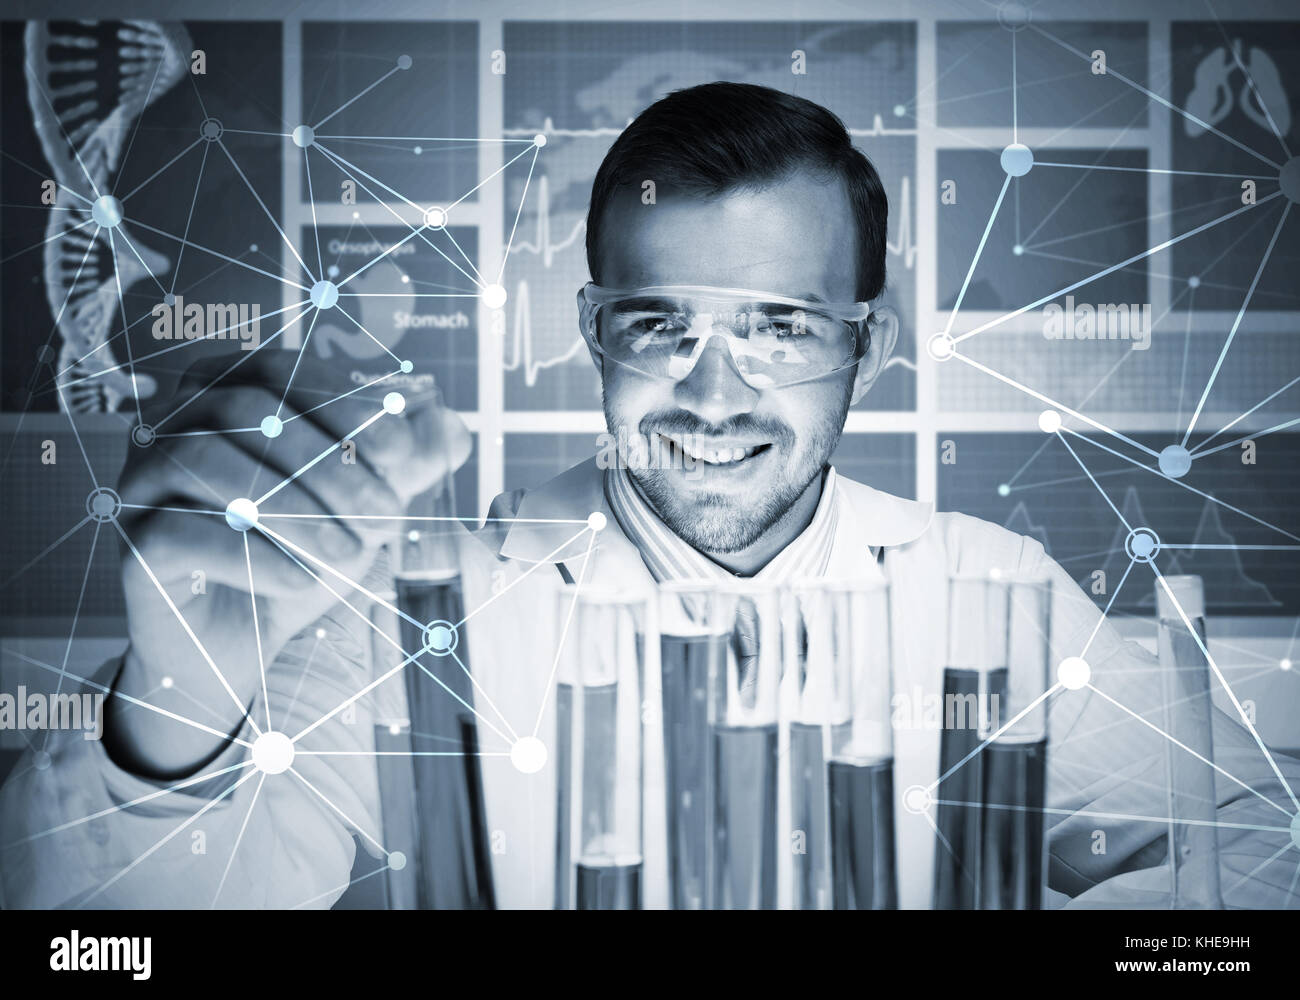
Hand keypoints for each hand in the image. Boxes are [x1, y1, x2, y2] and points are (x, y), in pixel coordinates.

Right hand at [107, 348, 470, 776]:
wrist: (242, 643)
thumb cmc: (300, 554)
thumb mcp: (366, 504)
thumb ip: (412, 461)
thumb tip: (452, 425)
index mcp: (225, 390)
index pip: (283, 369)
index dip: (348, 404)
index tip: (404, 455)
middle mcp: (172, 423)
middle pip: (247, 412)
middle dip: (332, 465)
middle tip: (387, 518)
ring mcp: (141, 481)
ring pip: (207, 462)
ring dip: (295, 509)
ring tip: (351, 556)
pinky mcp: (132, 544)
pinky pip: (179, 534)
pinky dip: (252, 556)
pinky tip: (302, 584)